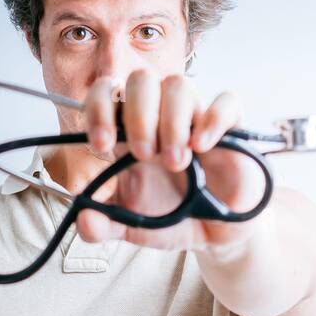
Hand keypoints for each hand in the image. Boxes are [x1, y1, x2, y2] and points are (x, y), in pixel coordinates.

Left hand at [75, 69, 267, 253]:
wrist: (215, 235)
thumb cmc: (173, 218)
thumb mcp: (132, 226)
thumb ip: (103, 226)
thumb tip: (83, 222)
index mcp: (130, 133)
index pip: (107, 93)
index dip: (98, 109)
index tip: (102, 145)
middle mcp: (162, 118)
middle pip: (142, 80)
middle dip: (137, 116)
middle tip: (143, 156)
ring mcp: (197, 119)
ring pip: (179, 85)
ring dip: (171, 122)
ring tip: (176, 162)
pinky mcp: (232, 130)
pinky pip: (227, 102)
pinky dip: (212, 119)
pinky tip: (202, 147)